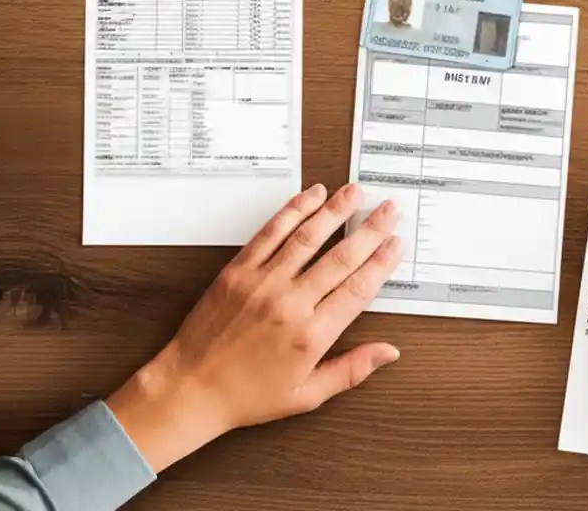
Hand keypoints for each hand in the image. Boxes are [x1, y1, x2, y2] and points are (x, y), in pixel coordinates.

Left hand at [106, 182, 401, 472]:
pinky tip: (311, 197)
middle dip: (370, 229)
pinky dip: (293, 211)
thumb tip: (389, 352)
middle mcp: (290, 304)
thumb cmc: (247, 396)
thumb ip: (352, 369)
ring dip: (335, 210)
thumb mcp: (307, 395)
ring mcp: (263, 283)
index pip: (359, 288)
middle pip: (341, 257)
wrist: (190, 388)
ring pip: (308, 237)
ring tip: (354, 192)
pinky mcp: (238, 271)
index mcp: (312, 336)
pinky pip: (270, 233)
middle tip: (388, 209)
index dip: (382, 262)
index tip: (397, 243)